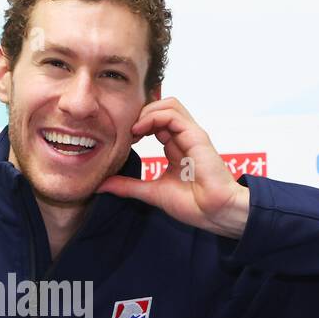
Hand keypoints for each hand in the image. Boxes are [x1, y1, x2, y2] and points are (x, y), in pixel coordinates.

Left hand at [96, 97, 249, 237]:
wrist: (215, 212)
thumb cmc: (194, 205)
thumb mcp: (151, 193)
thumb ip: (128, 186)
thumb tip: (103, 185)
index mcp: (176, 147)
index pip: (156, 122)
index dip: (137, 125)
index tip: (124, 139)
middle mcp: (184, 138)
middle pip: (161, 108)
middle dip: (140, 114)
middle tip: (125, 131)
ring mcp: (191, 135)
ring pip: (168, 105)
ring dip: (146, 112)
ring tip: (133, 130)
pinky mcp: (196, 136)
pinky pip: (173, 114)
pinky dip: (153, 116)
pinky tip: (140, 131)